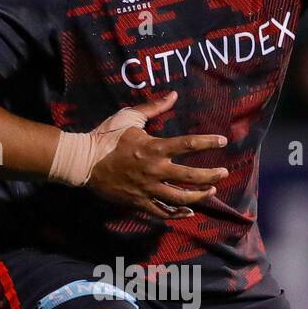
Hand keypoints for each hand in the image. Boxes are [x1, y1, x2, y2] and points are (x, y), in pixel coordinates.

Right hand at [88, 91, 228, 219]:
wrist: (83, 162)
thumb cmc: (106, 136)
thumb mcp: (129, 117)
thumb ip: (154, 107)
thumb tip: (173, 94)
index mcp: (154, 148)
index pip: (188, 144)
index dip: (208, 142)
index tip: (223, 141)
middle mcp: (155, 170)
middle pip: (191, 177)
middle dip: (211, 175)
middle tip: (223, 173)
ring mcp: (147, 188)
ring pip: (180, 198)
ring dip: (199, 196)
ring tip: (211, 191)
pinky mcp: (139, 201)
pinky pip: (162, 212)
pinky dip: (177, 214)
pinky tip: (189, 212)